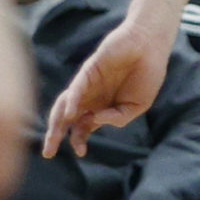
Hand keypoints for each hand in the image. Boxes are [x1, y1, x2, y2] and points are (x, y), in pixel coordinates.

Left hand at [44, 23, 172, 158]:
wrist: (151, 45)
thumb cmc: (148, 74)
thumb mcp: (139, 105)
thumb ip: (119, 118)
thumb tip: (95, 121)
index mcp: (103, 106)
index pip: (82, 126)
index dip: (79, 140)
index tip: (82, 152)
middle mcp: (91, 97)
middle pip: (67, 119)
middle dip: (56, 136)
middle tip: (48, 153)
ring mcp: (88, 84)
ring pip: (64, 105)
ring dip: (57, 122)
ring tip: (53, 138)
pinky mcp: (89, 71)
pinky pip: (76, 88)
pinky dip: (72, 102)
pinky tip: (71, 114)